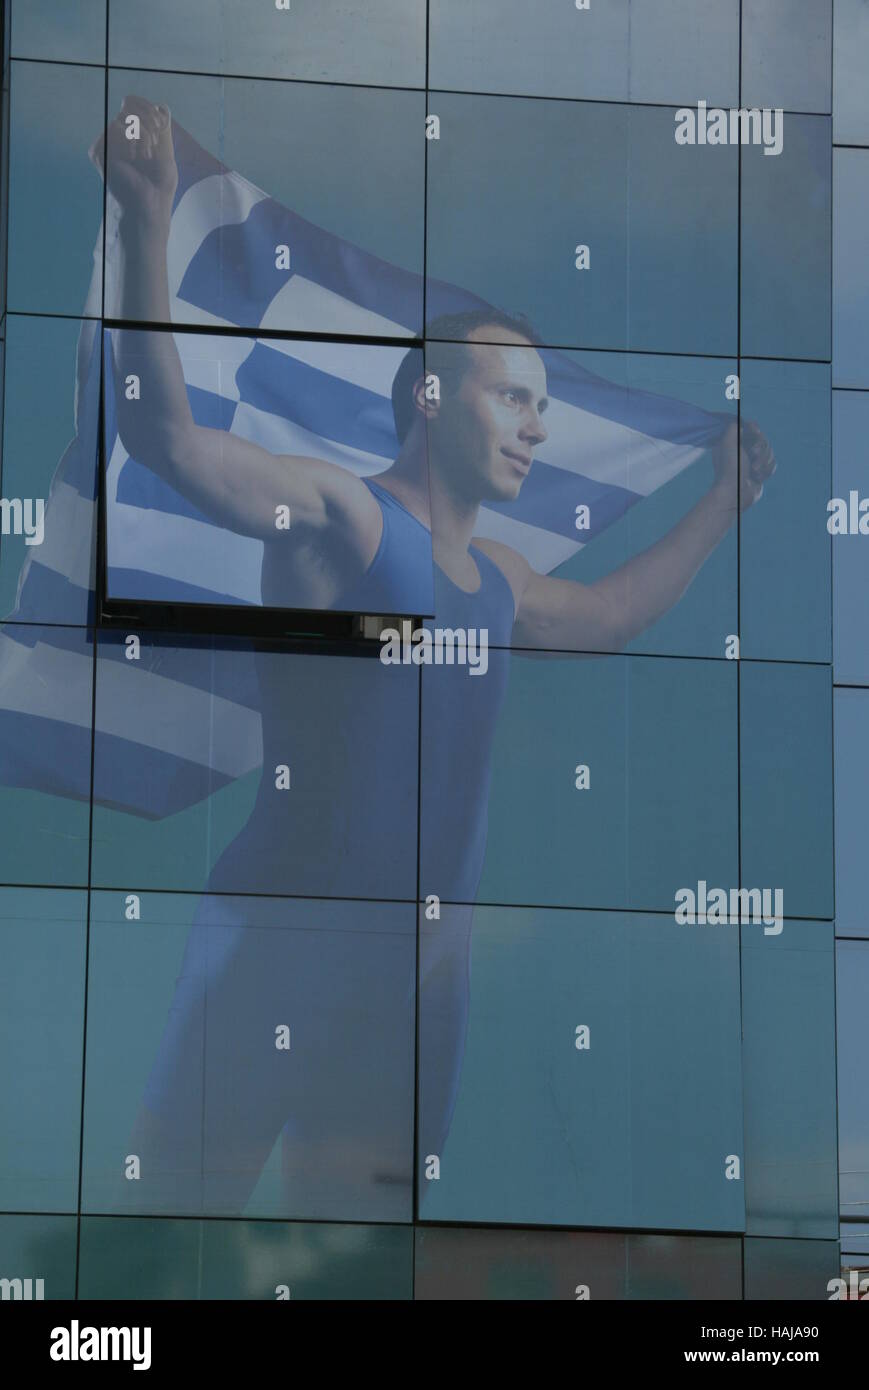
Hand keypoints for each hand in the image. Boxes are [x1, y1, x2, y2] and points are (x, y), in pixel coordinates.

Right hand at [89, 95, 178, 223]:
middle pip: (128, 102)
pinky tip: (132, 159)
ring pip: (124, 115)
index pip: (133, 103)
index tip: (160, 125)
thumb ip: (162, 126)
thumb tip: (162, 105)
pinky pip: (115, 127)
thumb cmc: (159, 183)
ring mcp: (107, 142)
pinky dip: (130, 141)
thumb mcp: (165, 149)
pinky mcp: (98, 150)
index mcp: (132, 135)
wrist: (150, 202)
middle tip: (155, 139)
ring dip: (142, 134)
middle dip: (147, 117)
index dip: (148, 107)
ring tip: (145, 156)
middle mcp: (117, 136)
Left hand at [711, 419, 775, 512]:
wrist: (735, 493)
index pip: (750, 429)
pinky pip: (772, 464)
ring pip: (769, 453)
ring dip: (764, 461)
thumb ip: (734, 427)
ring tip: (754, 471)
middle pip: (763, 440)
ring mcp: (751, 462)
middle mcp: (741, 451)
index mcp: (732, 443)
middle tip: (753, 455)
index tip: (755, 432)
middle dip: (761, 448)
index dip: (755, 430)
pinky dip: (767, 470)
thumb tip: (742, 424)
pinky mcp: (759, 472)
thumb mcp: (728, 442)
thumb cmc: (730, 468)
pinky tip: (757, 478)